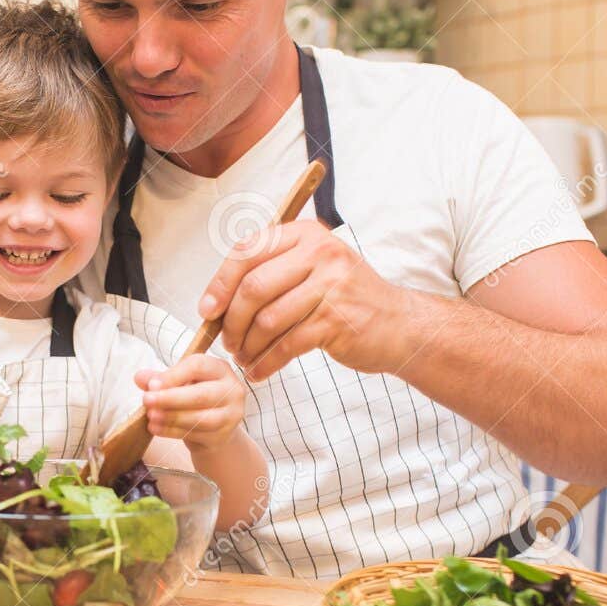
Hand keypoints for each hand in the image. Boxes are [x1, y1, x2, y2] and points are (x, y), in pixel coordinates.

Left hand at [135, 354, 246, 450]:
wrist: (213, 428)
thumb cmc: (194, 397)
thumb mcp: (180, 383)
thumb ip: (161, 379)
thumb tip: (140, 377)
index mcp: (220, 369)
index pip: (198, 366)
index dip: (173, 375)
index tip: (151, 385)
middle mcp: (232, 390)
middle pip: (201, 395)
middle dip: (170, 398)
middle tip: (146, 400)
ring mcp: (231, 415)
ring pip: (201, 418)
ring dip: (172, 417)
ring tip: (150, 416)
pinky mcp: (224, 435)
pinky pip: (196, 434)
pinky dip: (173, 431)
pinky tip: (156, 428)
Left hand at [202, 220, 412, 380]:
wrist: (398, 324)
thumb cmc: (345, 299)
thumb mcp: (313, 268)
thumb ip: (271, 271)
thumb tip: (215, 299)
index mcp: (305, 235)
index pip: (248, 251)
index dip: (220, 284)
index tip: (207, 311)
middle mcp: (320, 254)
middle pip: (253, 287)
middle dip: (232, 321)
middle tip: (227, 342)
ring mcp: (331, 286)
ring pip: (268, 320)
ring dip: (248, 346)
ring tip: (244, 357)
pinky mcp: (337, 321)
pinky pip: (287, 345)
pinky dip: (266, 362)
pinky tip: (259, 371)